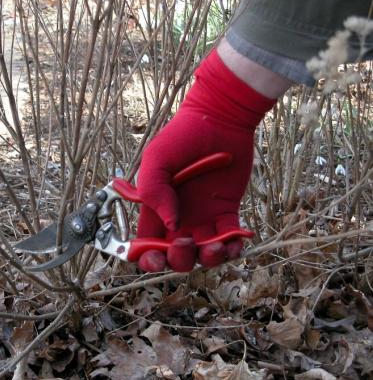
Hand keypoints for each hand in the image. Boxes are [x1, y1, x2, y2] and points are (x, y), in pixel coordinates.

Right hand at [136, 48, 275, 271]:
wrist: (220, 120)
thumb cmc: (183, 135)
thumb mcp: (157, 158)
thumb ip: (154, 190)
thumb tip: (171, 225)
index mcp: (156, 209)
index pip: (146, 244)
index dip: (147, 258)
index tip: (155, 256)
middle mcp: (178, 218)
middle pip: (174, 257)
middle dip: (179, 260)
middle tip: (185, 241)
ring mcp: (204, 217)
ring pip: (203, 254)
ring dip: (208, 259)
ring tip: (216, 246)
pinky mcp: (227, 212)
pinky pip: (230, 240)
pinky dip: (233, 248)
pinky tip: (234, 241)